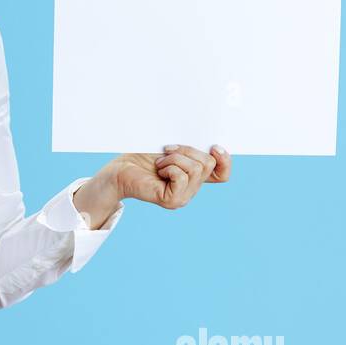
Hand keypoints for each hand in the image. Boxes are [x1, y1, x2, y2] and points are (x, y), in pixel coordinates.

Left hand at [112, 144, 230, 209]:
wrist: (120, 169)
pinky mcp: (172, 200)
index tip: (214, 146)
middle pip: (208, 164)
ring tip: (159, 162)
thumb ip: (190, 150)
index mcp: (193, 177)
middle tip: (167, 151)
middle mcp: (191, 190)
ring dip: (174, 158)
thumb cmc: (142, 157)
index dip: (224, 160)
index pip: (222, 175)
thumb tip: (211, 144)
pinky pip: (182, 176)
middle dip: (187, 150)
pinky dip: (169, 167)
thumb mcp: (172, 149)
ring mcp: (183, 197)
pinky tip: (158, 170)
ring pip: (195, 168)